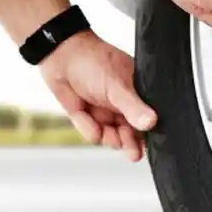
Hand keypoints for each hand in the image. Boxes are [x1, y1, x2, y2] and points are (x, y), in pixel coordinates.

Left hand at [39, 30, 155, 160]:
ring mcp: (107, 112)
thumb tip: (151, 122)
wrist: (59, 58)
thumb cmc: (92, 62)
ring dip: (109, 137)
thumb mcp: (116, 86)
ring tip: (104, 130)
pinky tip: (84, 114)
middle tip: (133, 153)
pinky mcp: (89, 118)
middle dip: (130, 143)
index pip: (149, 117)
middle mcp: (124, 105)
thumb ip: (133, 107)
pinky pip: (93, 134)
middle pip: (133, 133)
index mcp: (138, 92)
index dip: (150, 132)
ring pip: (113, 138)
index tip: (150, 143)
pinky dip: (87, 127)